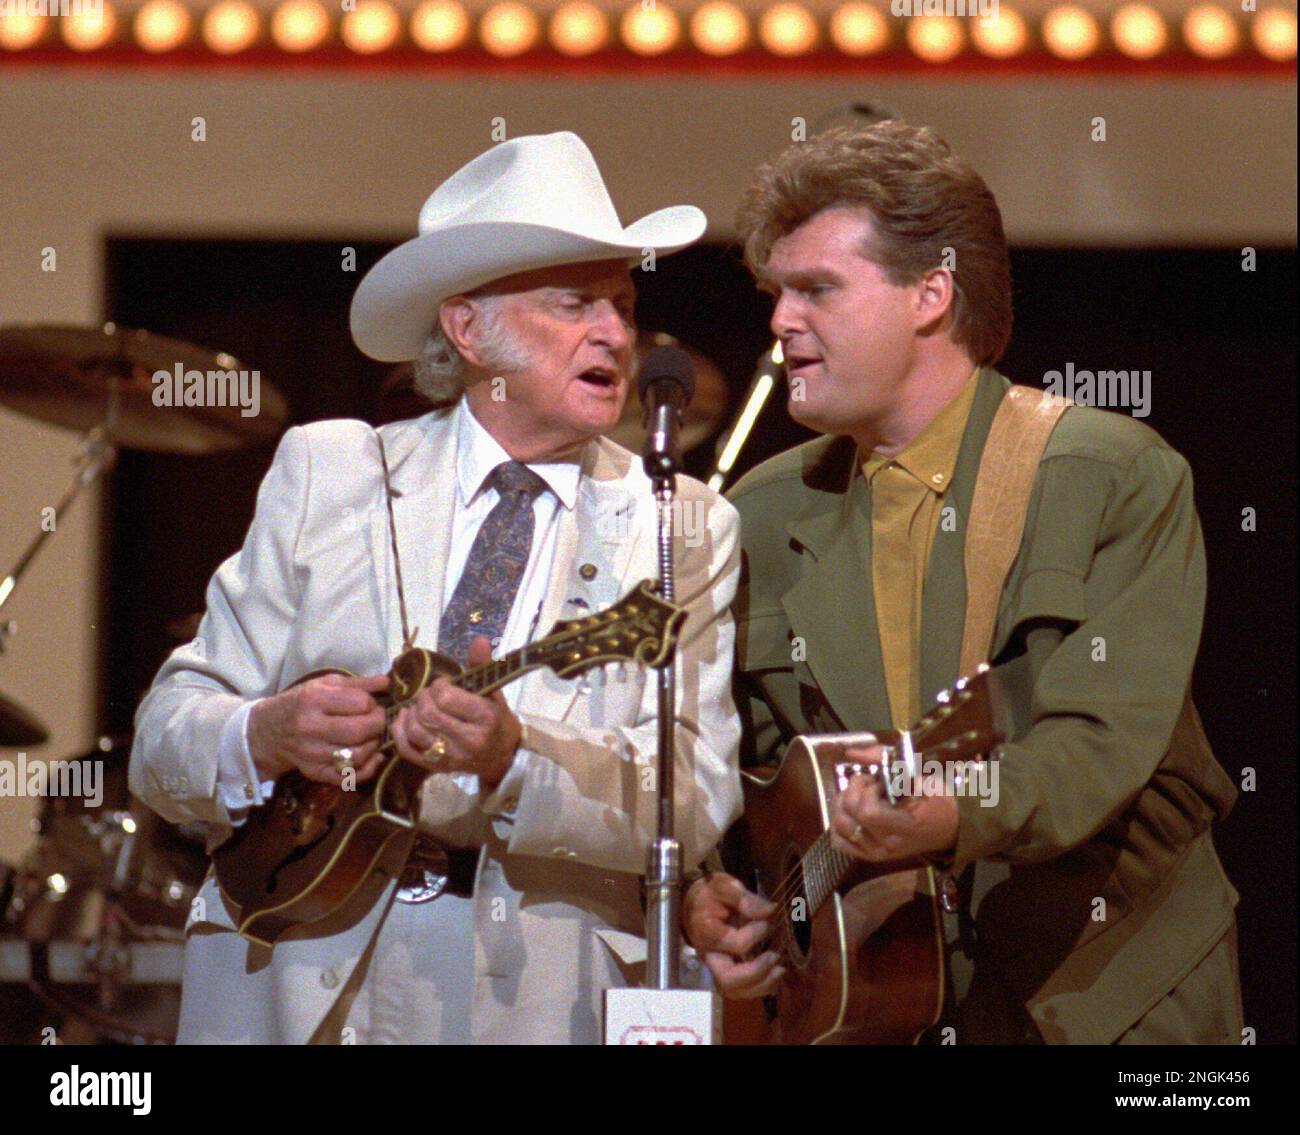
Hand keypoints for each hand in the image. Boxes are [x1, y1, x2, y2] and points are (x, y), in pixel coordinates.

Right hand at [248, 672, 388, 784]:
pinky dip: (367, 769)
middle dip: (378, 725)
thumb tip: (386, 682)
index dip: (372, 703)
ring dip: (374, 745)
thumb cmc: (300, 703)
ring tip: (371, 736)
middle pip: (360, 731)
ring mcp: (311, 754)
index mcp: (313, 700)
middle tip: (377, 721)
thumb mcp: (323, 684)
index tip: (370, 704)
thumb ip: (356, 683)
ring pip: (357, 755)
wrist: (267, 731)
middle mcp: (310, 728)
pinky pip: (348, 777)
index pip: (360, 703)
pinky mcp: (314, 772)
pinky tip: (373, 757)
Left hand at [390, 636, 520, 788]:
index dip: (440, 686)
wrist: (501, 757)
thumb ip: (482, 666)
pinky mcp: (436, 768)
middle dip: (424, 698)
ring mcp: (450, 758)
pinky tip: (405, 719)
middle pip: (428, 714)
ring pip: (415, 731)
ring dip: (411, 713)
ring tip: (419, 706)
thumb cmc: (497, 720)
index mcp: (485, 718)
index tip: (445, 684)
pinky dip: (400, 731)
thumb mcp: (494, 692)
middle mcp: (468, 741)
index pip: (447, 698)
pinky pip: (407, 749)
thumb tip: (478, 639)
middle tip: (430, 694)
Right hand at [683, 873, 784, 999]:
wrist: (696, 904)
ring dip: (761, 985)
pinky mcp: (725, 971)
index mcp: (706, 931)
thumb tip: (770, 910)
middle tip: (775, 957)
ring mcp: (716, 967)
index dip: (755, 935)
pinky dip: (760, 987)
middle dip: (756, 973)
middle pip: (728, 980)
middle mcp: (708, 955)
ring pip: (735, 990)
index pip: (734, 944)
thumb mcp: (724, 886)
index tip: (768, 920)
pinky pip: (740, 990)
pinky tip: (775, 974)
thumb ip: (745, 898)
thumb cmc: (711, 894)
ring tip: (780, 969)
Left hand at [829, 744, 958, 862]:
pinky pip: (840, 843)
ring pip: (840, 829)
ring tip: (860, 796)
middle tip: (869, 784)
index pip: (868, 813)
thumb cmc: (938, 800)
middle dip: (852, 792)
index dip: (866, 791)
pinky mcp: (871, 855)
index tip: (878, 781)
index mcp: (905, 825)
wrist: (950, 829)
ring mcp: (878, 853)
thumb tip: (850, 753)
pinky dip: (838, 825)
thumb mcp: (919, 775)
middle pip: (849, 819)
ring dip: (843, 805)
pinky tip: (850, 811)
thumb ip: (884, 760)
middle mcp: (888, 844)